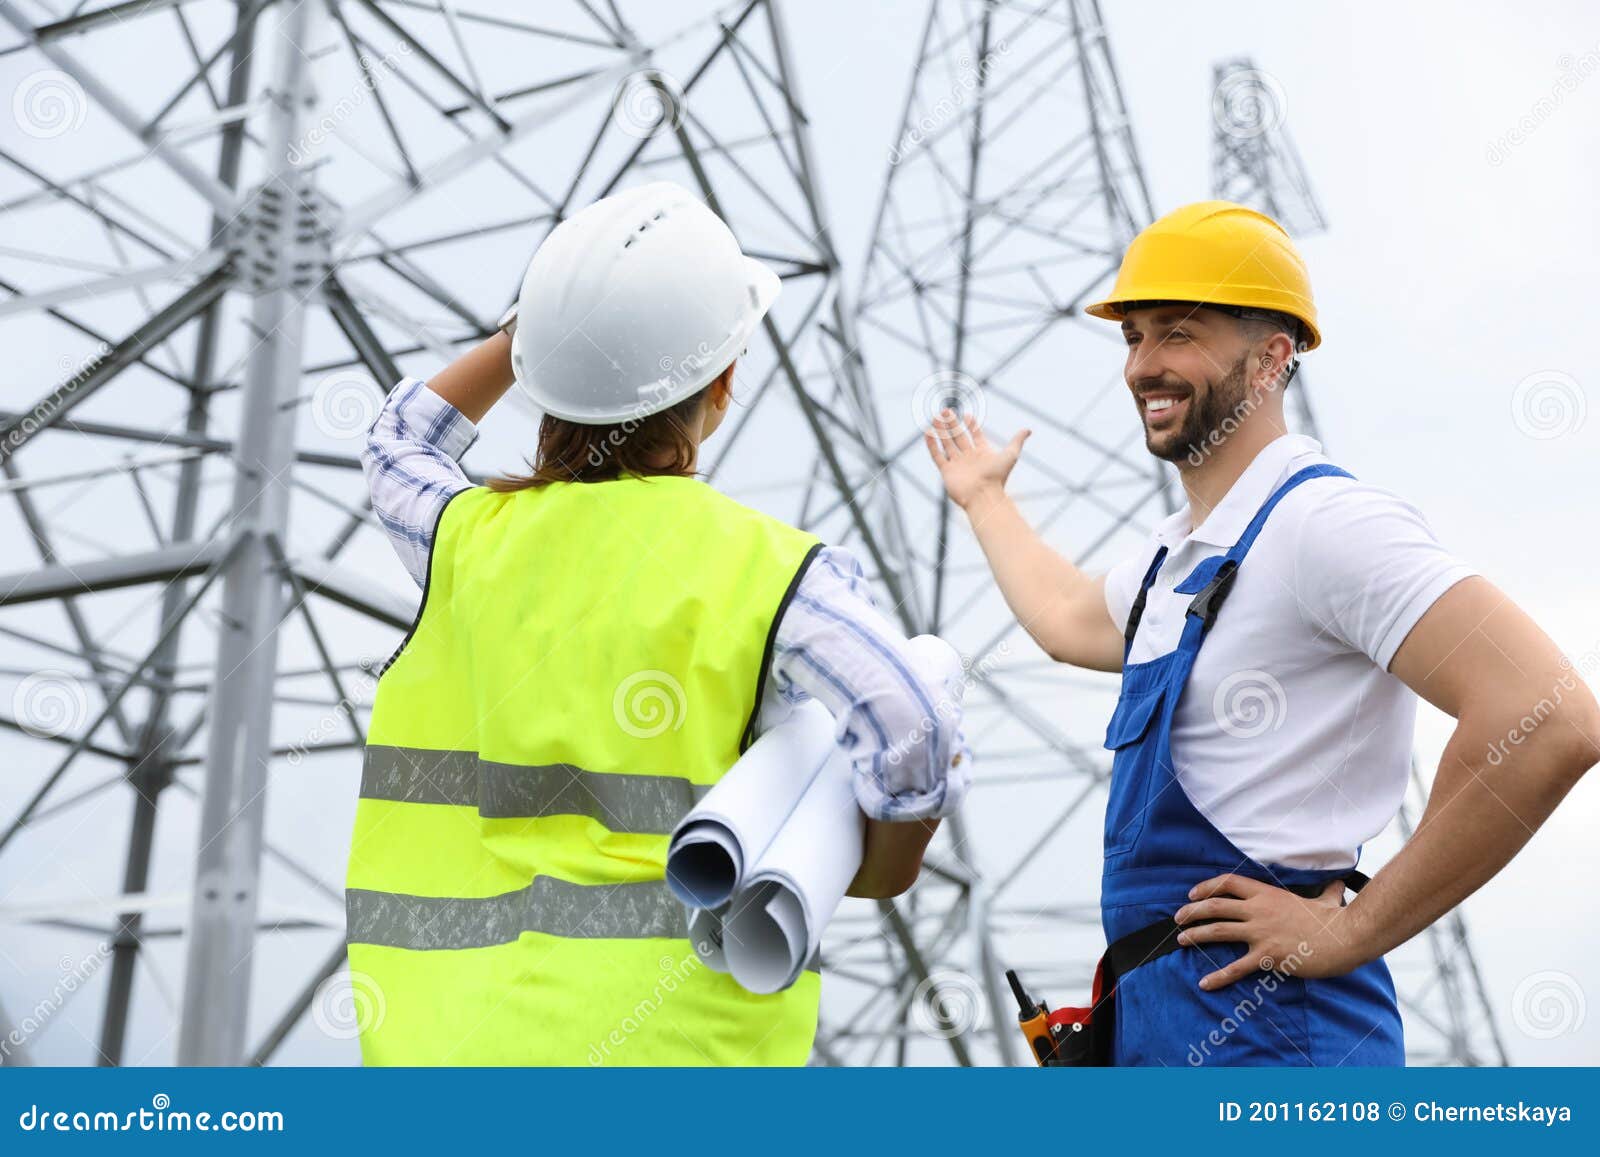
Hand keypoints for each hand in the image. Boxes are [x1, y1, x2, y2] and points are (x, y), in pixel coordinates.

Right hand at [923, 409, 1029, 510]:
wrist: (984, 495)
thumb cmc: (998, 476)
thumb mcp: (1010, 454)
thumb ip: (1017, 440)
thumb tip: (1028, 430)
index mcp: (982, 452)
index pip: (975, 435)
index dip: (971, 425)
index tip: (967, 415)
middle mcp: (968, 457)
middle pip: (958, 437)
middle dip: (952, 424)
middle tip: (946, 411)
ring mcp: (956, 464)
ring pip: (946, 444)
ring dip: (941, 431)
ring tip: (936, 417)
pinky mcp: (946, 471)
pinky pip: (937, 456)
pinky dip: (932, 445)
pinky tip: (928, 433)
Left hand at [1172, 874, 1362, 989]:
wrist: (1345, 938)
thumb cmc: (1337, 920)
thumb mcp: (1328, 899)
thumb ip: (1327, 892)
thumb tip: (1339, 884)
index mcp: (1268, 894)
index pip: (1229, 882)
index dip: (1207, 887)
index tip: (1192, 894)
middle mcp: (1259, 909)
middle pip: (1216, 905)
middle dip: (1192, 911)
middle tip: (1177, 918)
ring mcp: (1261, 932)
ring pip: (1218, 930)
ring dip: (1196, 934)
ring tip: (1181, 940)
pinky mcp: (1268, 955)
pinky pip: (1236, 967)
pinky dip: (1218, 976)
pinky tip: (1205, 983)